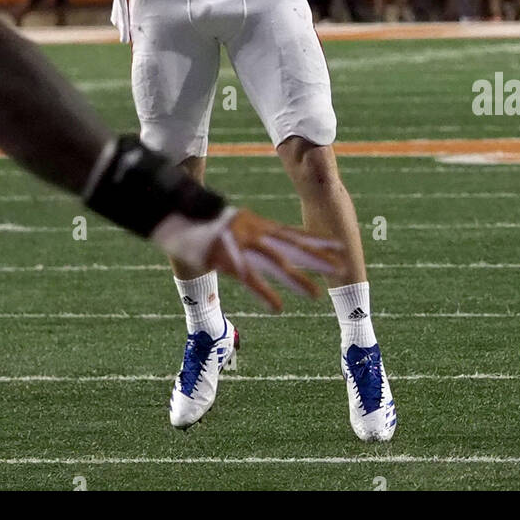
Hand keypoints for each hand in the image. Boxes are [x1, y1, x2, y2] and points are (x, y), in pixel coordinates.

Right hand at [153, 206, 344, 312]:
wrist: (177, 211)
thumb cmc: (203, 222)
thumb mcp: (233, 227)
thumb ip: (249, 238)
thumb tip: (262, 250)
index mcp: (257, 225)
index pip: (293, 233)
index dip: (317, 240)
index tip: (339, 247)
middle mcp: (254, 232)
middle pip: (292, 246)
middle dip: (318, 258)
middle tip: (342, 269)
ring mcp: (241, 244)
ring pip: (275, 263)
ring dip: (297, 279)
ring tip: (316, 296)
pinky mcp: (225, 257)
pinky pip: (248, 278)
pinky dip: (264, 293)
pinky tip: (278, 308)